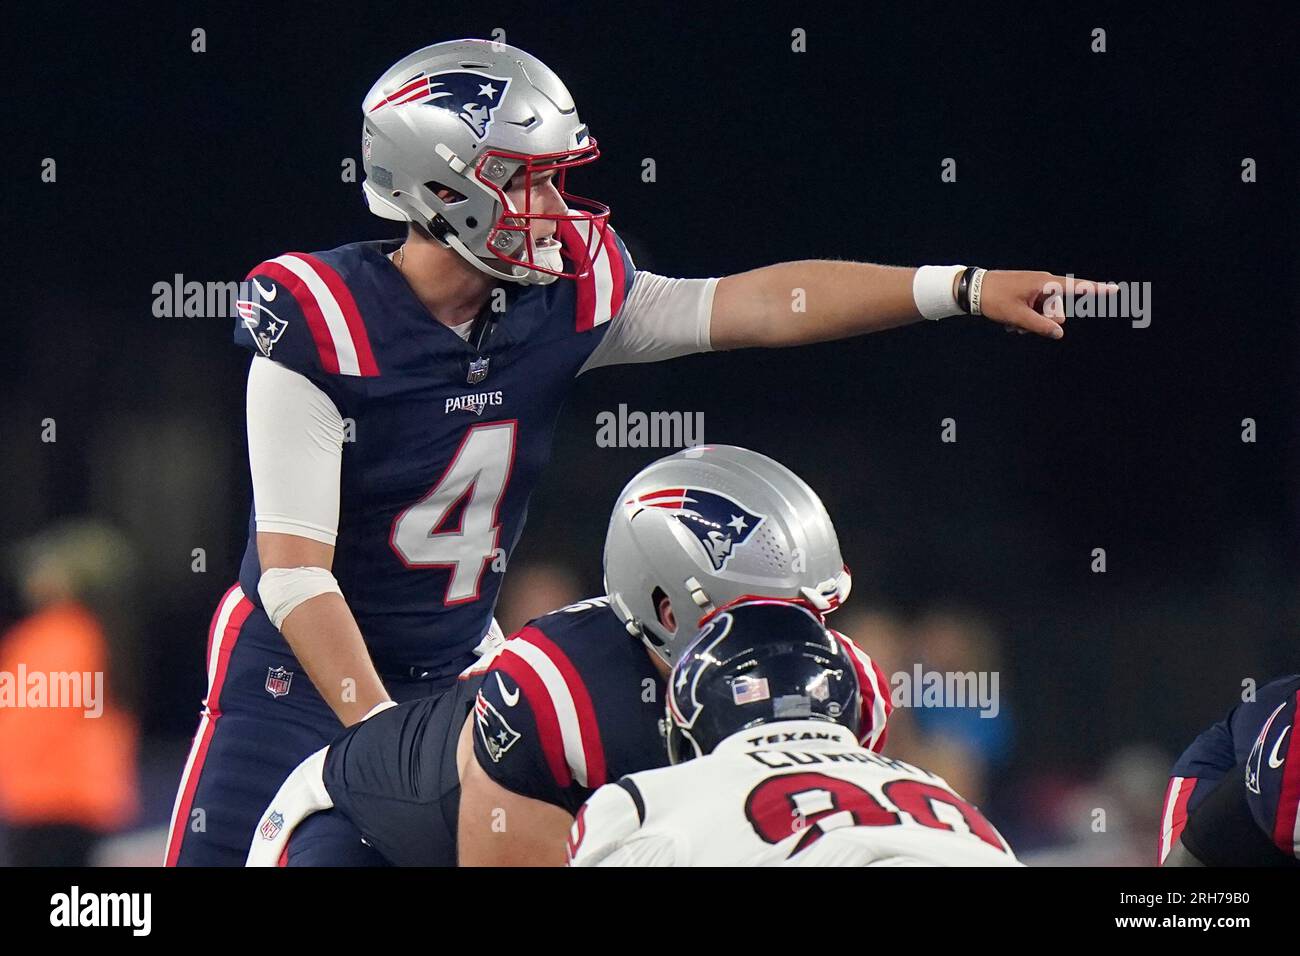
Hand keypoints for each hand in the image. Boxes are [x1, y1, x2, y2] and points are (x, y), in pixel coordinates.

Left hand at [973, 271, 1113, 339]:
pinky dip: (1026, 319)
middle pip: (1058, 312)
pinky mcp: (1029, 295)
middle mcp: (1044, 284)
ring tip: (1012, 323)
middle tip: (1021, 322)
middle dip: (1043, 322)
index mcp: (1045, 283)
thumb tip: (1059, 333)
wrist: (972, 289)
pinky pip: (1035, 312)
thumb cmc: (994, 299)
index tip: (1116, 290)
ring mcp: (1036, 290)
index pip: (1076, 287)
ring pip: (1045, 315)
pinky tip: (1010, 322)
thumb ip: (1040, 326)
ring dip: (1031, 323)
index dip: (1097, 290)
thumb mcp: (1017, 316)